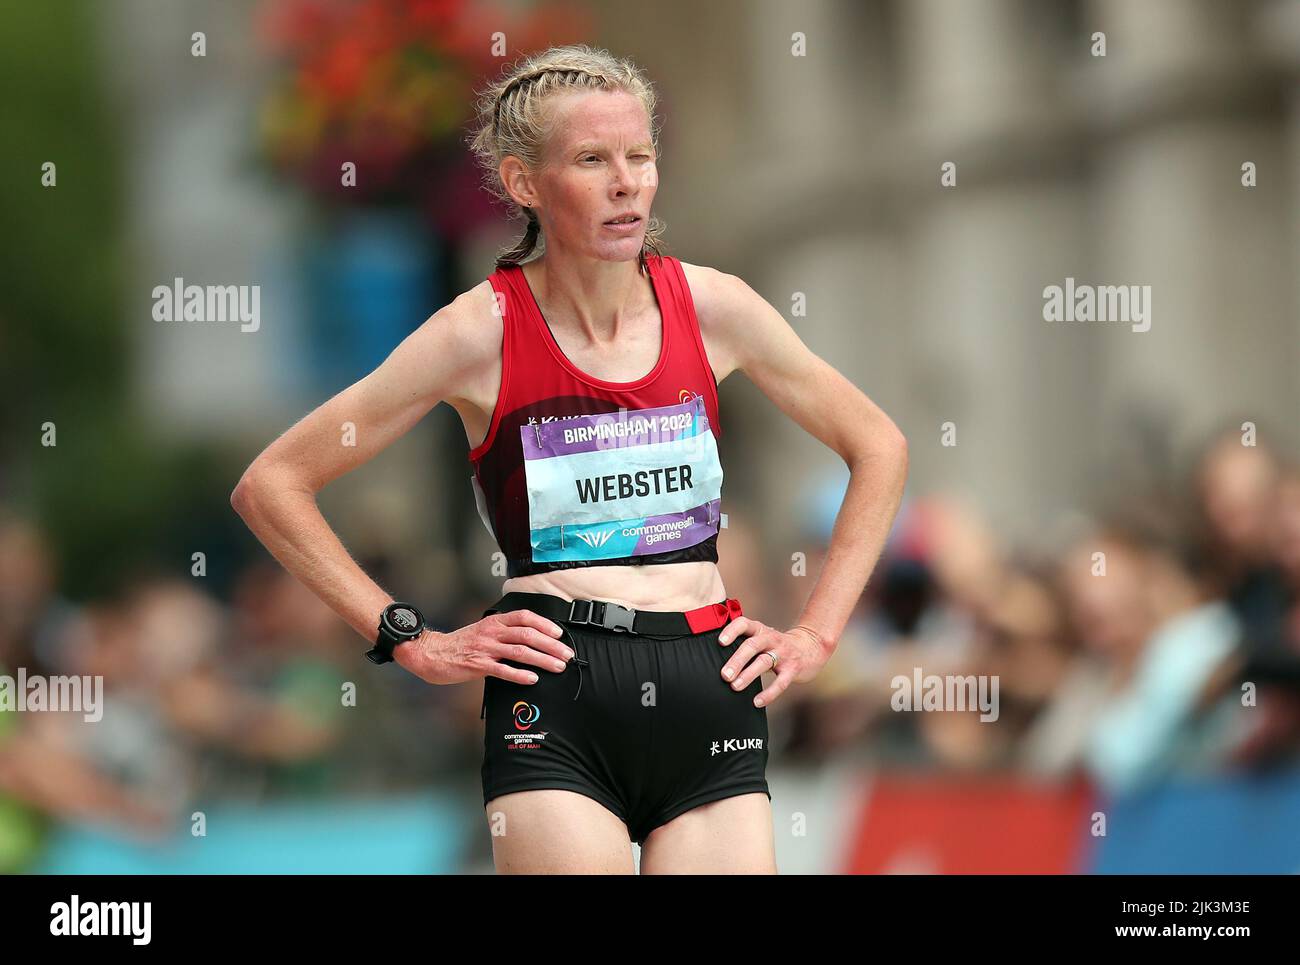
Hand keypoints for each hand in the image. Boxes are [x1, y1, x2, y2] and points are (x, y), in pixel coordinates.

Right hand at [394, 610, 572, 685]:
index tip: (559, 634)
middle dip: (551, 645)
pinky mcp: (478, 665)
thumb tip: (530, 638)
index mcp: (495, 621)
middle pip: (528, 635)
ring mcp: (485, 648)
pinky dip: (520, 674)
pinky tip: (532, 679)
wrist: (431, 653)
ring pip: (520, 651)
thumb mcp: (483, 630)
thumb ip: (504, 632)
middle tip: (567, 654)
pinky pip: (503, 670)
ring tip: (557, 666)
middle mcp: (492, 632)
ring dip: (542, 659)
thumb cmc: (460, 644)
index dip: (545, 624)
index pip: (525, 617)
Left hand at [718, 619, 828, 707]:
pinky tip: (757, 702)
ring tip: (735, 687)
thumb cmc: (775, 646)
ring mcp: (783, 653)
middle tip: (724, 674)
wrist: (810, 647)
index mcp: (760, 630)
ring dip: (748, 674)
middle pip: (752, 645)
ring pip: (764, 662)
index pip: (744, 624)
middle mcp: (771, 638)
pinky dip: (769, 693)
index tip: (720, 642)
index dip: (732, 631)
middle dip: (737, 660)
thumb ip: (742, 643)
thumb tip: (711, 657)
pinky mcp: (793, 668)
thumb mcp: (761, 638)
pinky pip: (781, 682)